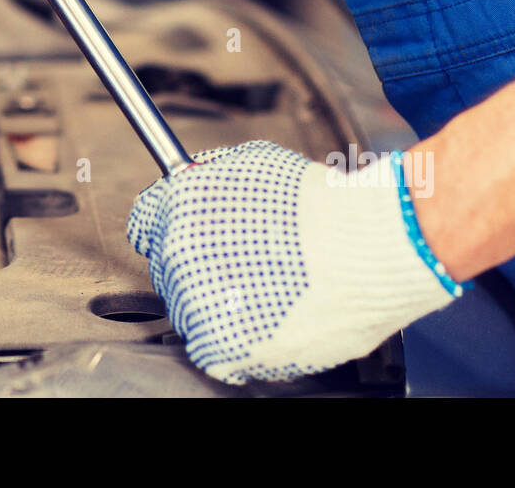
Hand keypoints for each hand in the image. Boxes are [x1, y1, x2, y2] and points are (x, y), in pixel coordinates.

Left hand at [127, 140, 464, 383]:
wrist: (370, 246)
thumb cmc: (322, 205)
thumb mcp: (251, 162)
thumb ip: (205, 177)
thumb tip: (185, 183)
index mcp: (180, 209)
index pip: (145, 224)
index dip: (170, 227)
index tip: (191, 234)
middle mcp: (180, 257)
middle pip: (169, 269)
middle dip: (199, 263)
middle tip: (246, 261)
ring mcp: (200, 305)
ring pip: (189, 311)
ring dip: (217, 303)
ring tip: (268, 287)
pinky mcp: (227, 347)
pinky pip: (211, 353)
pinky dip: (233, 342)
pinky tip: (264, 318)